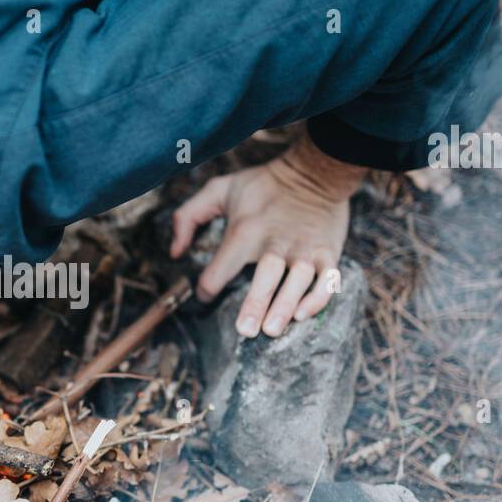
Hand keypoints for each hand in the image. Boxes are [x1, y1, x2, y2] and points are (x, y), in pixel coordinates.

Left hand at [169, 133, 365, 338]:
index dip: (208, 286)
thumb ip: (187, 217)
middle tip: (246, 331)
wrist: (314, 170)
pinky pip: (328, 279)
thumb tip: (174, 253)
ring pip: (297, 280)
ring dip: (286, 306)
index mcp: (245, 229)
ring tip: (273, 329)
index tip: (205, 296)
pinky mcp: (327, 252)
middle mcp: (275, 241)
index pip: (222, 266)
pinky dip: (318, 297)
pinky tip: (304, 314)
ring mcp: (304, 248)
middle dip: (255, 304)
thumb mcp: (218, 190)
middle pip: (266, 276)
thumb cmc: (262, 185)